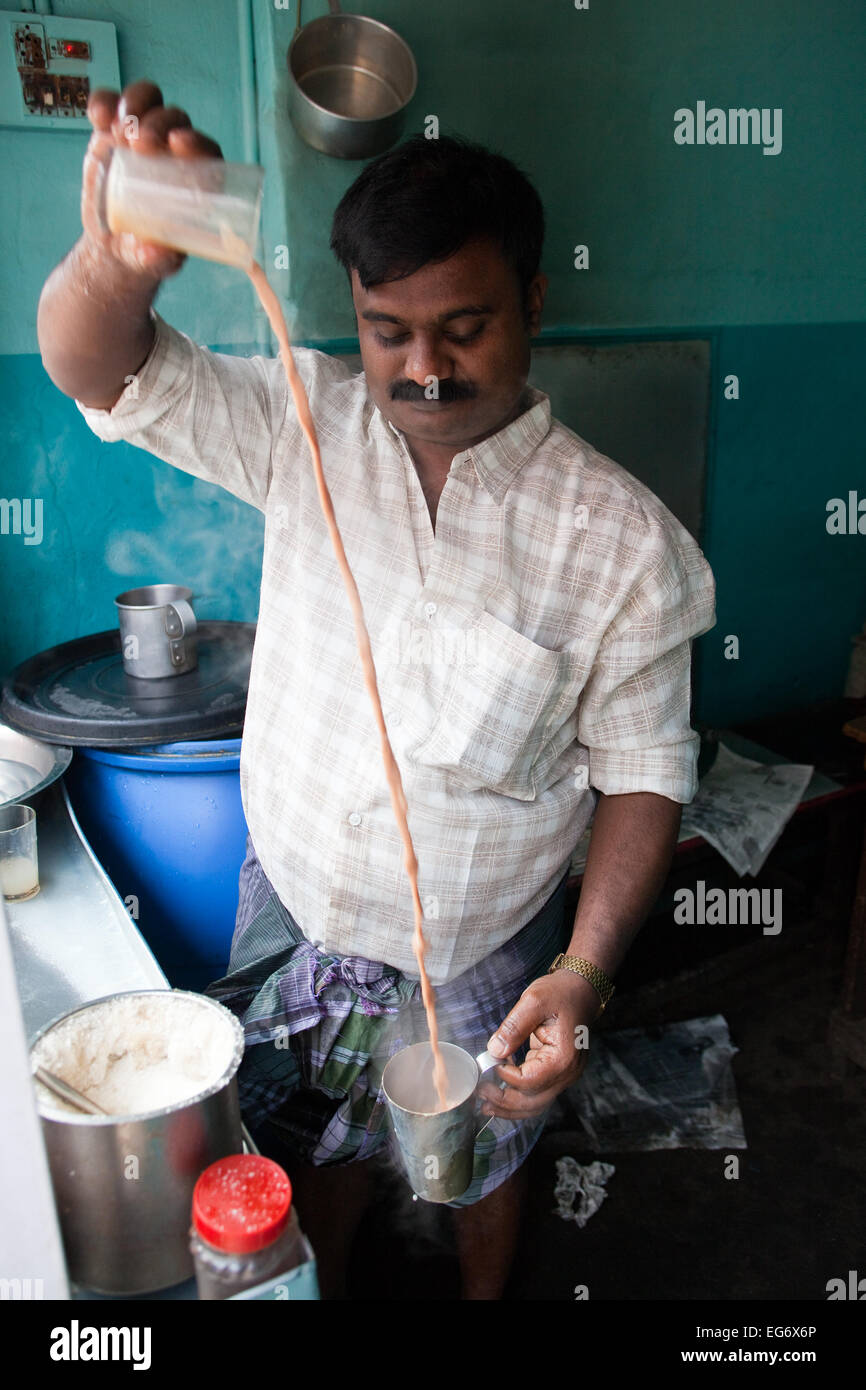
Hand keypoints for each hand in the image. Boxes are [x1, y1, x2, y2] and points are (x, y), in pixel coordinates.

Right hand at [81, 79, 222, 279]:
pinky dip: (103, 103)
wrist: (115, 243)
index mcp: (196, 177)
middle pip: (175, 119)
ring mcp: (142, 136)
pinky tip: (98, 117)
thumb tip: (155, 250)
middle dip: (160, 122)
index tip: (179, 145)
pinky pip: (110, 105)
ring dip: (135, 104)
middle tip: (140, 142)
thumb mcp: (155, 260)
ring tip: (118, 131)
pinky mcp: (112, 131)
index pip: (207, 150)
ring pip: (147, 101)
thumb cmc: (147, 251)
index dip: (197, 141)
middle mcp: (172, 150)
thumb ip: (158, 258)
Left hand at [478, 971, 599, 1119]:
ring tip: (485, 1104)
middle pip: (532, 1102)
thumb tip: (494, 1050)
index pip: (529, 1081)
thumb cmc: (560, 993)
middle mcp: (567, 1073)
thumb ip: (514, 1027)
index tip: (488, 1062)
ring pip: (535, 1104)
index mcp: (563, 1058)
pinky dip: (518, 1097)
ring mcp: (563, 1076)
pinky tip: (500, 1093)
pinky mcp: (556, 1073)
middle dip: (504, 1102)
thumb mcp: (534, 1001)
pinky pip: (537, 1093)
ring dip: (510, 1107)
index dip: (505, 1076)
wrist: (581, 990)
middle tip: (479, 1093)